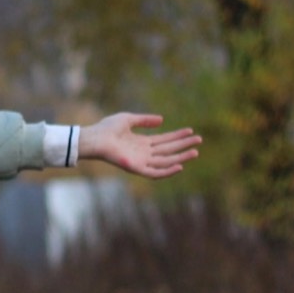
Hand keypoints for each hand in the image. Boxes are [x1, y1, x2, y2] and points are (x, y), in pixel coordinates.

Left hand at [78, 113, 200, 179]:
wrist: (94, 138)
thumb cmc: (107, 128)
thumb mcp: (128, 119)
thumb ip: (145, 120)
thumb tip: (162, 120)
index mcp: (142, 142)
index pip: (164, 140)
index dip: (177, 135)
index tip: (190, 131)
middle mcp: (143, 153)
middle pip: (168, 150)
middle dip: (184, 145)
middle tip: (199, 140)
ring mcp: (141, 161)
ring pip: (165, 161)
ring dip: (181, 157)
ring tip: (195, 151)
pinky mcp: (136, 169)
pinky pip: (155, 173)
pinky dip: (167, 171)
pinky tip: (179, 166)